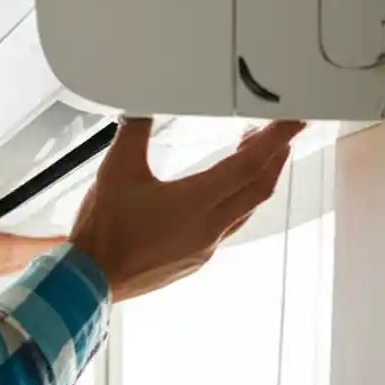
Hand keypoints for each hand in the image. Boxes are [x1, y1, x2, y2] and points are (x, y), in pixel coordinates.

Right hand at [70, 117, 303, 302]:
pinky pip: (228, 227)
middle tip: (279, 136)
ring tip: (253, 159)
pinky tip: (220, 197)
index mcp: (195, 201)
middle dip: (275, 158)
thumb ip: (134, 133)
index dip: (275, 140)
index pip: (249, 165)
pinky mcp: (196, 258)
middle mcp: (209, 226)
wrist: (93, 275)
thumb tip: (142, 108)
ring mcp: (205, 246)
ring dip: (256, 181)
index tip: (291, 124)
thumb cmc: (105, 230)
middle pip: (258, 188)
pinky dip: (236, 204)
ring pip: (246, 209)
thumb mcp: (116, 169)